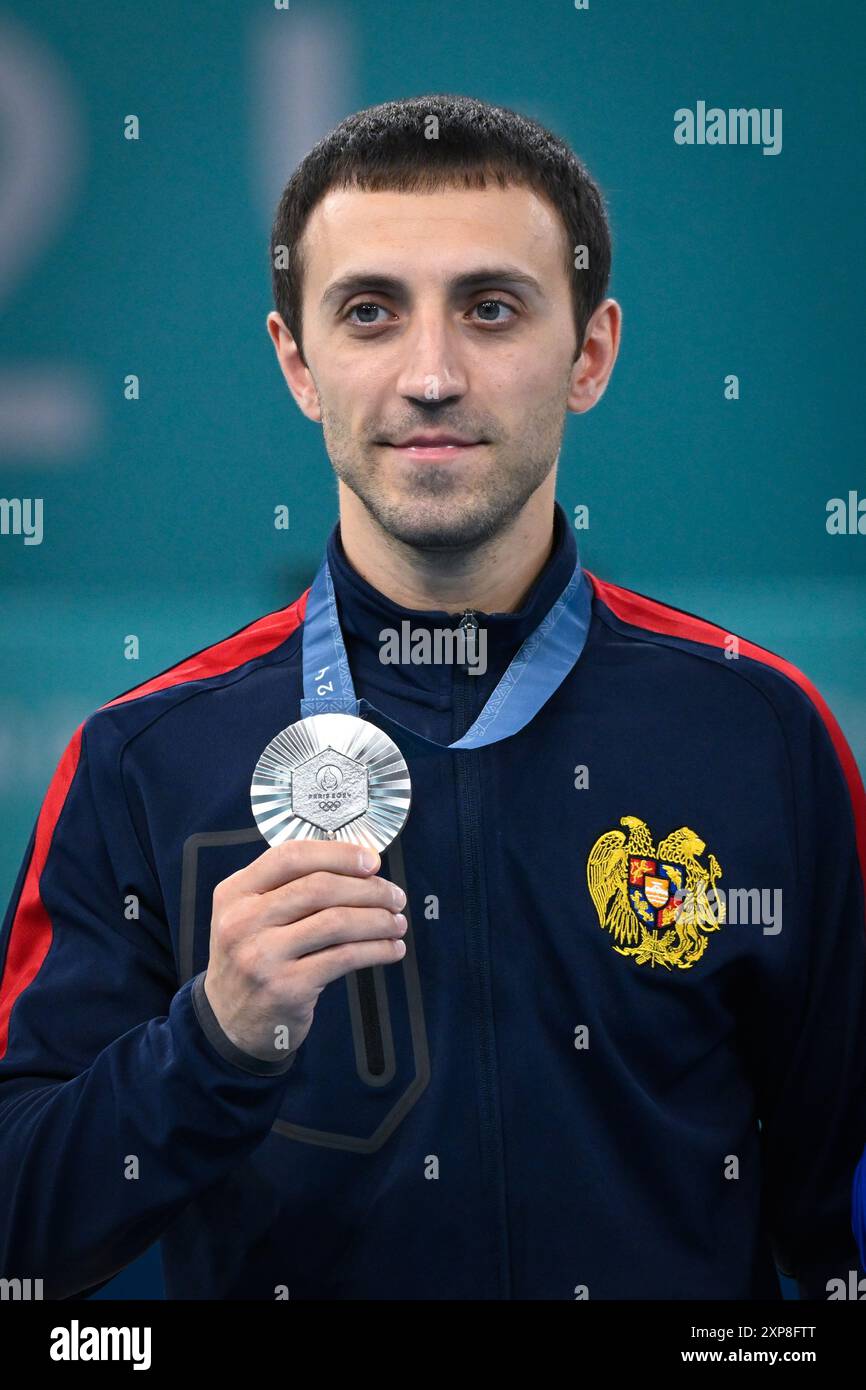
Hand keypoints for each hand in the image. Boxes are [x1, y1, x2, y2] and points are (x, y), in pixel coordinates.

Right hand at [203, 840, 406, 1062]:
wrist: (230, 1023)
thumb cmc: (254, 959)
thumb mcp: (251, 916)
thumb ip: (288, 887)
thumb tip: (359, 866)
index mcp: (235, 893)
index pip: (291, 856)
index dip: (338, 854)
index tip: (373, 861)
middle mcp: (243, 921)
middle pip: (320, 887)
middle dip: (369, 889)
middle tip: (395, 897)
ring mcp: (263, 956)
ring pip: (337, 922)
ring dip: (378, 920)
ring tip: (397, 923)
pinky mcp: (287, 987)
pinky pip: (344, 957)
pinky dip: (377, 950)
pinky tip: (391, 949)